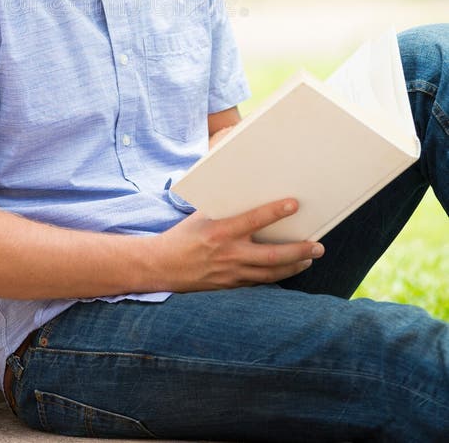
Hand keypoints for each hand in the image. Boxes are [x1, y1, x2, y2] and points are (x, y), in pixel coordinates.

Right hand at [154, 199, 323, 291]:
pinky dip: (275, 277)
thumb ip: (224, 210)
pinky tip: (288, 272)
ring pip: (270, 273)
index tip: (294, 204)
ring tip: (309, 259)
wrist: (162, 266)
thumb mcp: (200, 216)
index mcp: (220, 231)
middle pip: (272, 255)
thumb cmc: (182, 236)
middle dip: (299, 251)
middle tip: (318, 246)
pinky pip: (258, 283)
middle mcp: (229, 254)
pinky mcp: (230, 286)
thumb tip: (247, 195)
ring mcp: (231, 273)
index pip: (254, 220)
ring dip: (293, 267)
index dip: (275, 211)